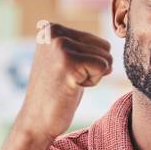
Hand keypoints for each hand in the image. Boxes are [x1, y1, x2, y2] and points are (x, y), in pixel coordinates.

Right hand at [12, 22, 111, 143]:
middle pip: (104, 47)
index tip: (66, 73)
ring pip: (105, 57)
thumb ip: (81, 45)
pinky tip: (72, 88)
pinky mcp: (69, 63)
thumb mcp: (65, 59)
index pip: (98, 41)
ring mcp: (60, 46)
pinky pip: (103, 67)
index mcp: (51, 28)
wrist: (37, 121)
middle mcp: (54, 32)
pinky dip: (93, 82)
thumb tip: (113, 40)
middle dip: (92, 68)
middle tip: (68, 80)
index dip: (89, 63)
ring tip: (68, 84)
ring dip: (91, 76)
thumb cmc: (56, 94)